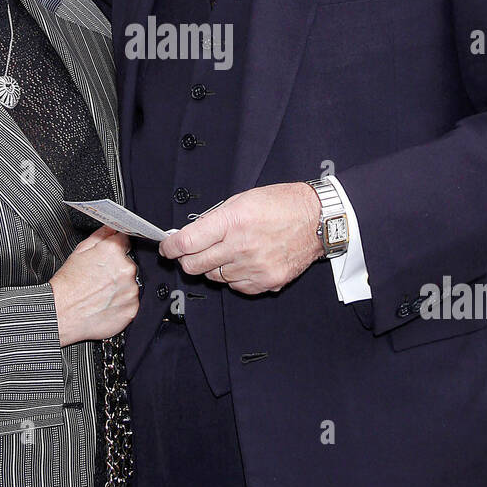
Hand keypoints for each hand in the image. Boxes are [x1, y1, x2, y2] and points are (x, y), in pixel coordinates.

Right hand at [50, 227, 139, 345]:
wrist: (61, 313)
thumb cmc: (68, 284)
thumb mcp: (79, 251)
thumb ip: (100, 235)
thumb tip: (112, 228)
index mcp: (114, 251)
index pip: (125, 241)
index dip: (116, 248)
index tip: (110, 257)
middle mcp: (126, 270)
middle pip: (129, 264)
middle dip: (118, 270)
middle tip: (101, 279)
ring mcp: (131, 291)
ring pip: (131, 284)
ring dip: (121, 287)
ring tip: (102, 293)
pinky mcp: (132, 309)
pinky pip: (131, 303)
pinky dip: (122, 304)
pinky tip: (106, 304)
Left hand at [158, 183, 323, 294]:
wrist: (317, 219)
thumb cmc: (282, 204)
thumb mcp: (243, 199)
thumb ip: (214, 219)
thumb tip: (190, 235)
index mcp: (233, 221)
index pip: (187, 242)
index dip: (171, 247)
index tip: (168, 247)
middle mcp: (241, 246)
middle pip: (194, 265)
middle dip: (186, 259)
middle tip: (190, 252)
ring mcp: (254, 267)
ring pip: (213, 277)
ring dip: (213, 267)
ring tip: (227, 252)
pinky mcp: (266, 281)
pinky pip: (235, 286)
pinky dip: (233, 277)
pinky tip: (243, 262)